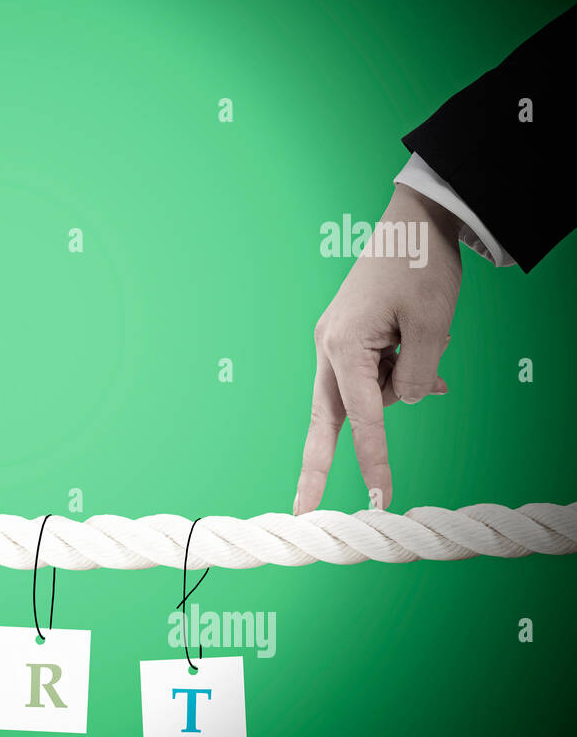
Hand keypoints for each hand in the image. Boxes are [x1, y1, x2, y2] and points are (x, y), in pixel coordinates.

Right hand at [294, 184, 461, 513]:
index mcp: (344, 346)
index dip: (374, 462)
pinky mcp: (344, 339)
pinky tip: (419, 353)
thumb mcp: (434, 329)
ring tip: (425, 341)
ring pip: (362, 393)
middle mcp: (328, 348)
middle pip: (326, 421)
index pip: (365, 418)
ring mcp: (332, 343)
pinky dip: (394, 374)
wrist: (413, 222)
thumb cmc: (422, 268)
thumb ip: (416, 379)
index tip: (379, 502)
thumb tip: (402, 403)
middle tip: (302, 513)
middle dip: (316, 468)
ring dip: (396, 384)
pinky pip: (368, 375)